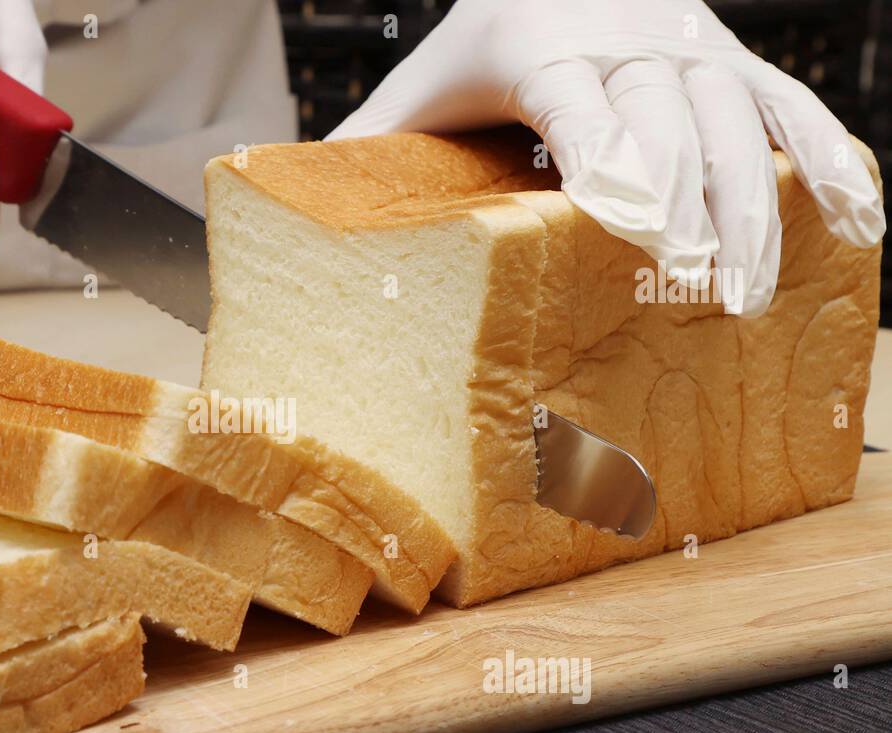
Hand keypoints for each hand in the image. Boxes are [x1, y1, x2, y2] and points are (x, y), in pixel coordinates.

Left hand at [328, 0, 885, 316]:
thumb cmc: (483, 40)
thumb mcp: (420, 87)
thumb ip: (368, 147)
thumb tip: (299, 221)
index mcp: (540, 46)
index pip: (576, 103)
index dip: (606, 155)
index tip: (624, 219)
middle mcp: (626, 39)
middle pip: (667, 119)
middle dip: (688, 201)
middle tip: (697, 285)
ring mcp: (691, 46)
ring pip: (736, 121)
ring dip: (755, 204)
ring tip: (754, 290)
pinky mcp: (731, 61)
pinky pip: (790, 108)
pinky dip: (828, 158)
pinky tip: (860, 216)